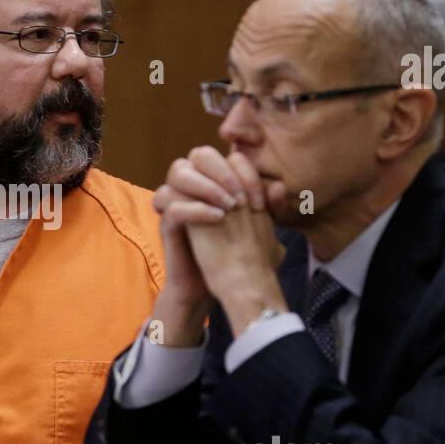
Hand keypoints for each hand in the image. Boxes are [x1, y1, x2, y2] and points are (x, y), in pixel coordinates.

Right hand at [148, 147, 285, 344]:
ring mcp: (178, 203)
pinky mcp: (167, 224)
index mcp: (216, 183)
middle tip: (239, 196)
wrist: (225, 289)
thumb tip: (277, 187)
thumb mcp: (263, 230)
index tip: (260, 199)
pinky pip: (171, 204)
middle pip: (199, 154)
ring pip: (178, 171)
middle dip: (222, 170)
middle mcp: (195, 187)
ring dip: (206, 185)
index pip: (225, 155)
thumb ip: (271, 208)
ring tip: (228, 206)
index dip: (244, 169)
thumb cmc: (245, 255)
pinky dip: (195, 208)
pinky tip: (218, 219)